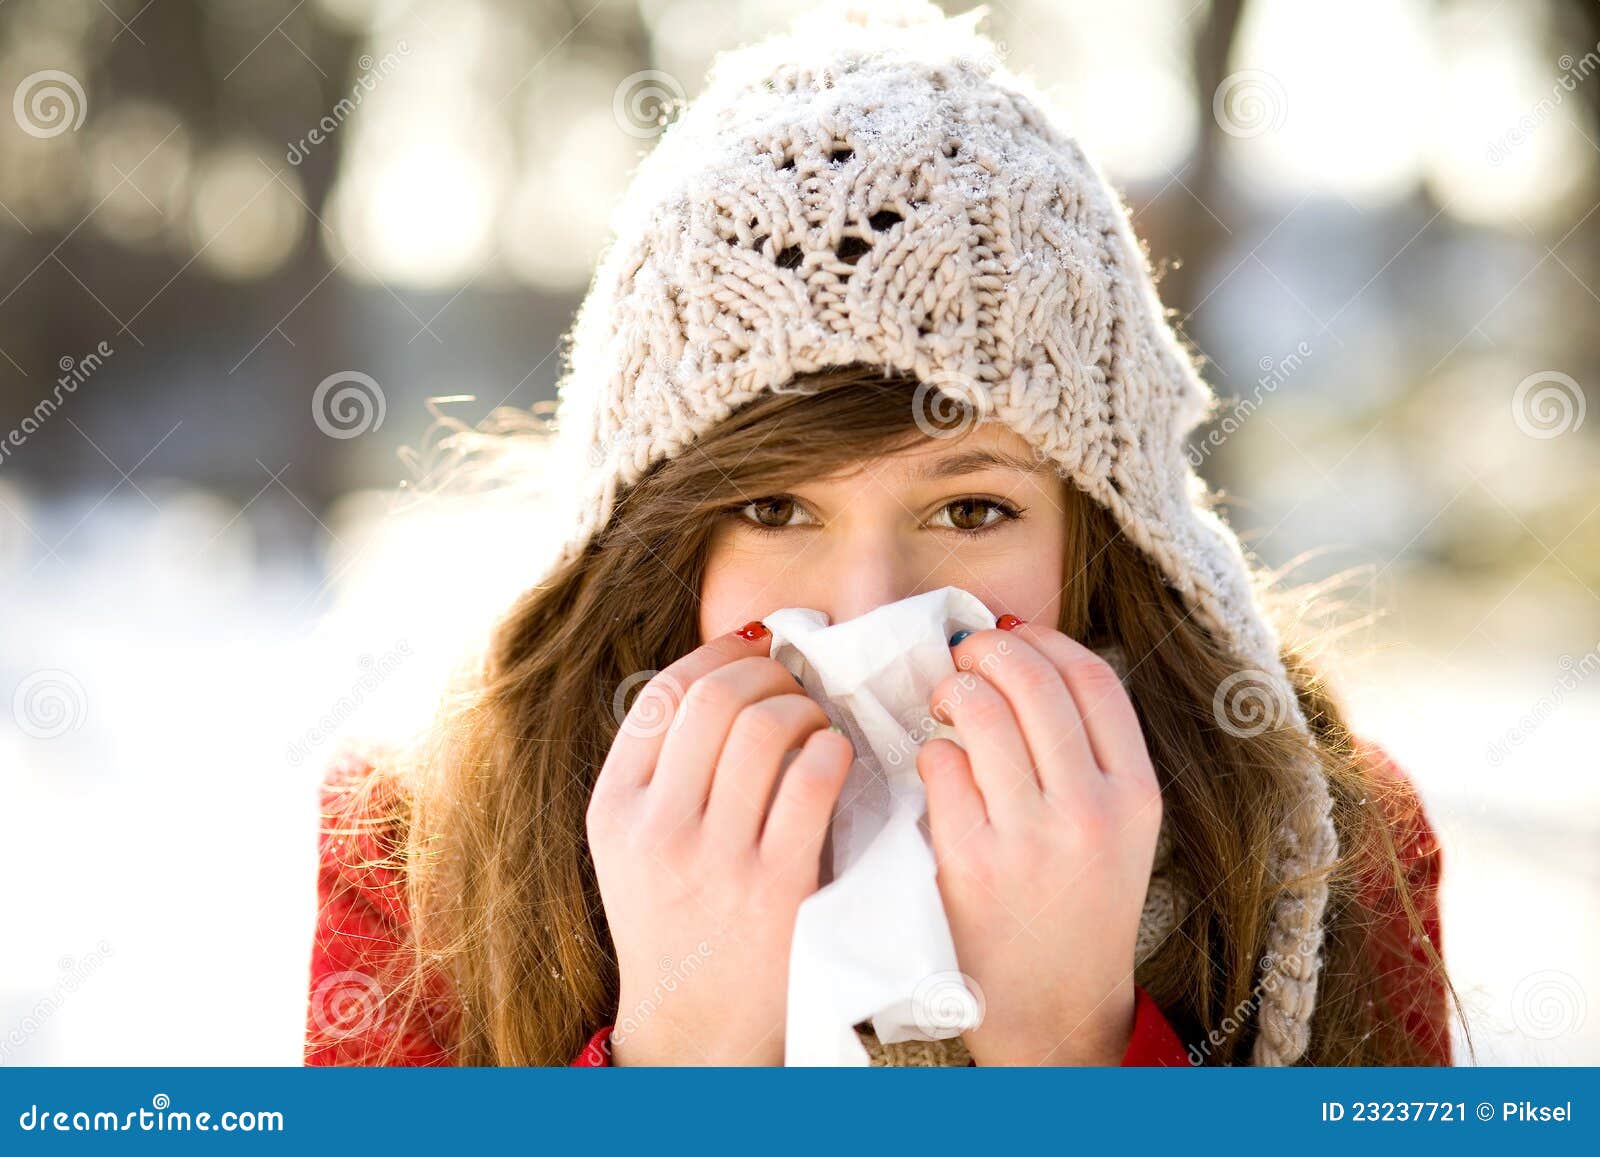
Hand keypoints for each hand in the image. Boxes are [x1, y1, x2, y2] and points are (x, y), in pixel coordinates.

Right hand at [586, 623, 853, 1064]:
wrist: (695, 1027)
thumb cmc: (674, 921)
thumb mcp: (632, 846)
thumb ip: (658, 770)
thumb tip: (716, 672)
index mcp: (615, 809)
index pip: (662, 694)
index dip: (717, 653)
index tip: (751, 648)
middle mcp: (658, 830)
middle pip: (715, 698)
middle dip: (766, 671)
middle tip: (792, 681)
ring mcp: (717, 859)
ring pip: (765, 727)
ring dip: (803, 707)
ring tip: (815, 723)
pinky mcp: (778, 887)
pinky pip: (813, 779)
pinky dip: (832, 749)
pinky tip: (834, 757)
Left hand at [916, 620, 1162, 1065]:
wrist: (1055, 1011)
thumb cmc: (1080, 908)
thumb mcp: (1120, 829)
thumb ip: (1091, 753)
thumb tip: (1028, 657)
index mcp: (1137, 795)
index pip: (1093, 678)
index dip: (1044, 639)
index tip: (1013, 633)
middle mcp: (1091, 810)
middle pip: (1032, 680)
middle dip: (987, 649)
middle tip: (964, 655)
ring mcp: (1029, 836)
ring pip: (979, 710)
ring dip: (953, 690)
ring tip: (945, 704)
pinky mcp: (970, 861)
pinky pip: (940, 765)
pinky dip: (930, 751)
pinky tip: (937, 766)